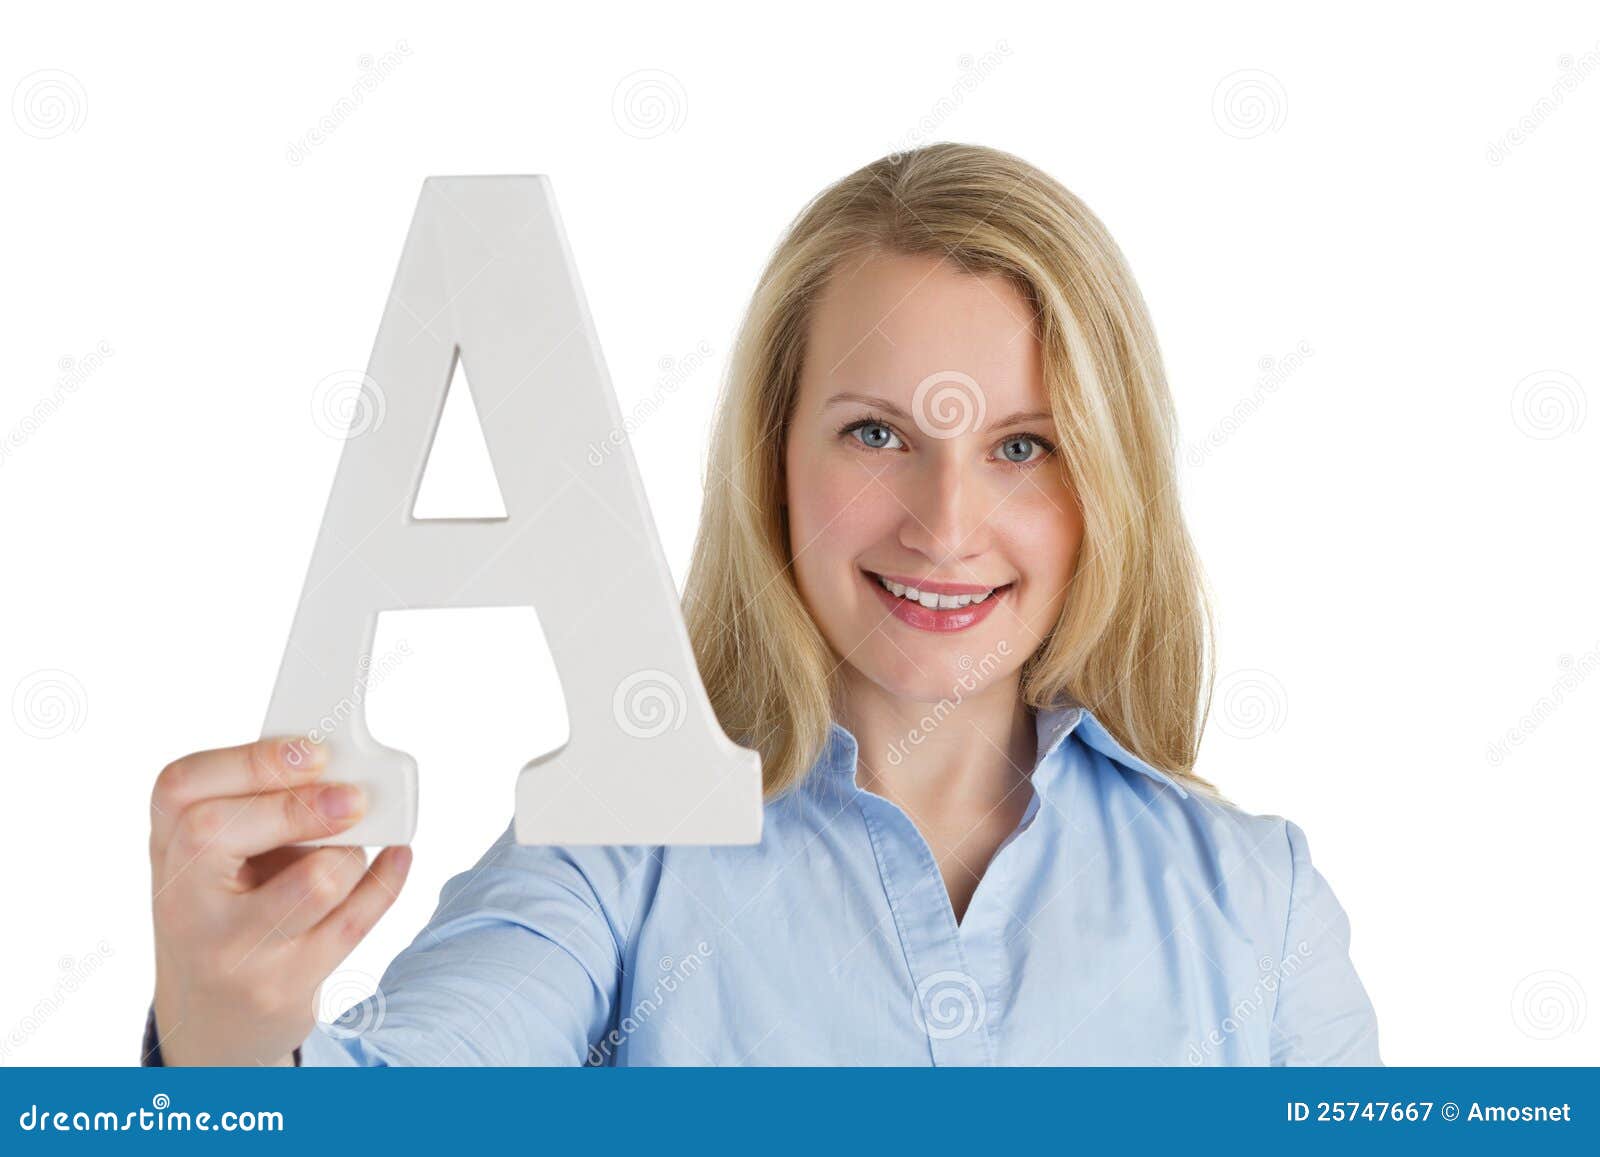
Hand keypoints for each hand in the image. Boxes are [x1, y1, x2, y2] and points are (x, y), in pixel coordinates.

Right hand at [148, 735, 411, 1064]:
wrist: (214, 1020)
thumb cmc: (226, 912)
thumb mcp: (217, 858)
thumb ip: (261, 807)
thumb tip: (341, 768)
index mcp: (167, 850)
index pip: (180, 788)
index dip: (248, 761)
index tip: (312, 752)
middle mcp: (184, 903)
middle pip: (218, 831)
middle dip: (299, 805)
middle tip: (353, 796)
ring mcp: (231, 952)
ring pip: (310, 884)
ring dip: (349, 853)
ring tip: (351, 847)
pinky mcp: (282, 987)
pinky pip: (353, 923)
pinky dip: (387, 881)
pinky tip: (397, 856)